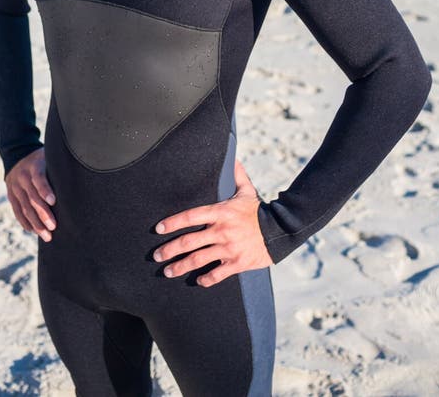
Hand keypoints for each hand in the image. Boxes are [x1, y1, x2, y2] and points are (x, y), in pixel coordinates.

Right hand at [5, 147, 56, 241]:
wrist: (17, 154)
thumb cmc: (43, 158)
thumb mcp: (50, 155)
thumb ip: (59, 166)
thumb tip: (79, 178)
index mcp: (34, 165)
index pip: (39, 178)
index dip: (45, 190)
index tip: (54, 201)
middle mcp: (22, 177)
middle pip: (32, 198)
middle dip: (43, 214)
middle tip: (53, 227)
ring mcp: (14, 187)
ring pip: (24, 208)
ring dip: (35, 223)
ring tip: (46, 235)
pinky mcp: (11, 195)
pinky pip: (17, 211)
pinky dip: (25, 222)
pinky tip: (33, 231)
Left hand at [153, 158, 272, 286]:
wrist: (281, 230)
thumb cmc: (259, 210)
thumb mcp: (247, 191)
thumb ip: (236, 175)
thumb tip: (233, 157)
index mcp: (221, 212)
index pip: (191, 216)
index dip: (173, 222)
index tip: (159, 228)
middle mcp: (222, 230)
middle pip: (189, 242)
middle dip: (170, 250)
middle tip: (156, 256)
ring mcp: (229, 248)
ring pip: (199, 259)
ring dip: (181, 267)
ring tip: (168, 272)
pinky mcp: (238, 263)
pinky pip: (218, 274)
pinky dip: (206, 279)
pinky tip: (198, 281)